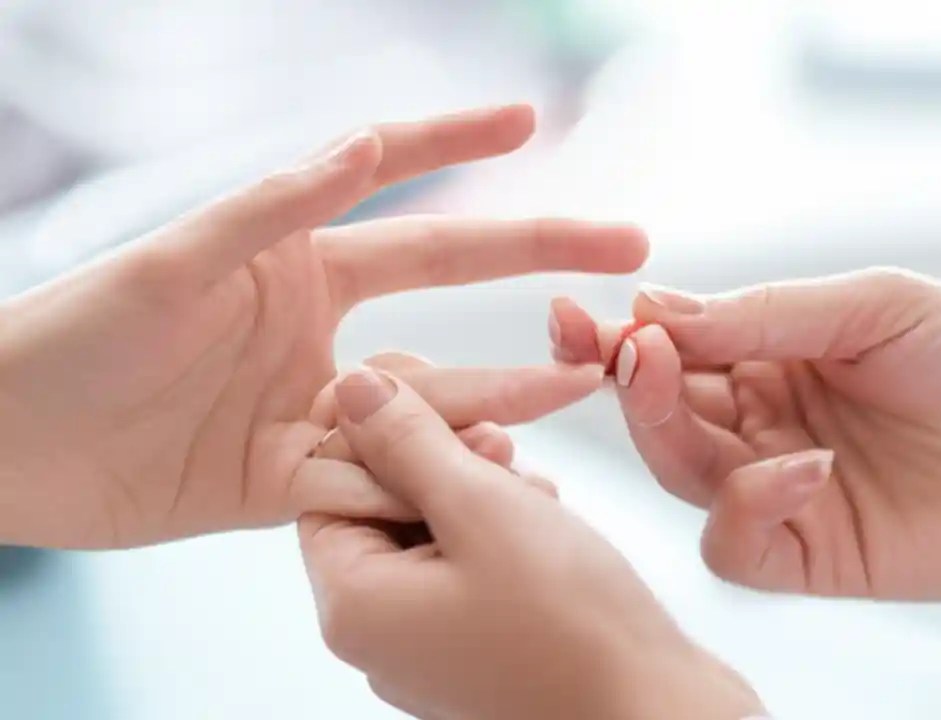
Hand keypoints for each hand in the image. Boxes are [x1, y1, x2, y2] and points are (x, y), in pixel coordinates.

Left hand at [0, 104, 647, 548]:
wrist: (6, 453)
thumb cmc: (68, 337)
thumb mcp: (171, 265)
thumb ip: (272, 211)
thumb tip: (364, 146)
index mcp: (290, 257)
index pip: (396, 189)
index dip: (459, 145)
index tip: (529, 118)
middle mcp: (318, 326)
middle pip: (448, 289)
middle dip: (537, 260)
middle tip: (624, 247)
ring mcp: (315, 403)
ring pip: (433, 396)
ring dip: (509, 389)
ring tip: (586, 380)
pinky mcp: (296, 478)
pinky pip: (383, 478)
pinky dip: (434, 479)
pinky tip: (492, 477)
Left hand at [299, 370, 762, 719]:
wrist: (654, 715)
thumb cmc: (572, 629)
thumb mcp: (483, 505)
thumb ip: (410, 440)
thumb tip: (353, 390)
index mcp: (355, 605)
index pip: (327, 489)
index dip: (381, 437)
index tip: (441, 407)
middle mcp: (383, 636)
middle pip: (382, 509)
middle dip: (441, 462)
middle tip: (497, 444)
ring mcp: (433, 649)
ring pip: (435, 534)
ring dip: (480, 494)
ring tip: (534, 494)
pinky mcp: (484, 651)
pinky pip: (472, 571)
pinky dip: (505, 535)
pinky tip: (549, 525)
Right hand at [550, 270, 940, 626]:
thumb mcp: (874, 305)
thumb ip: (764, 313)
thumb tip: (654, 309)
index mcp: (775, 355)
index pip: (676, 347)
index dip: (622, 332)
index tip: (579, 311)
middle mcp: (766, 421)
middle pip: (661, 411)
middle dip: (626, 376)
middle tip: (621, 344)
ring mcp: (785, 489)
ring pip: (681, 473)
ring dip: (660, 429)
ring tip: (670, 376)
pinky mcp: (812, 553)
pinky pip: (736, 544)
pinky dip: (746, 507)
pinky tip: (801, 464)